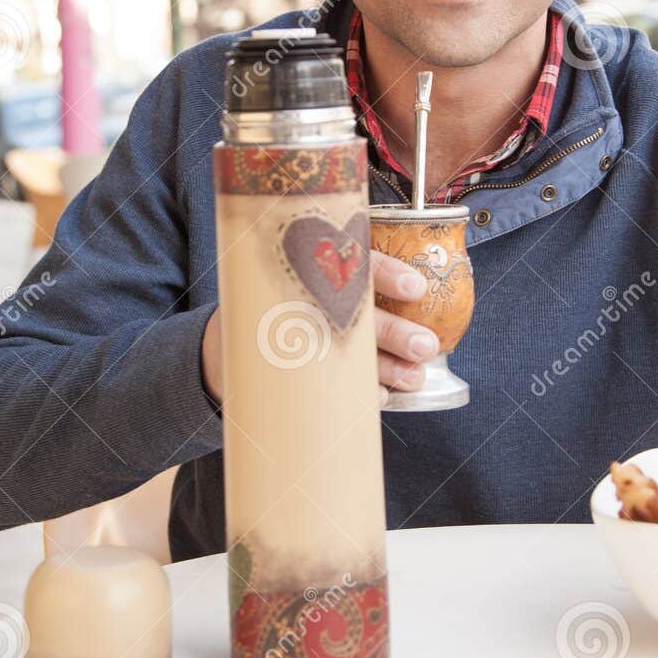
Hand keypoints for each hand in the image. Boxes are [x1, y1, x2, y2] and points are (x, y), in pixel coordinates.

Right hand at [200, 256, 438, 410]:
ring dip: (385, 366)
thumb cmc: (299, 299)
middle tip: (425, 346)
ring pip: (345, 351)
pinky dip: (357, 390)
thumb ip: (356, 271)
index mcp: (313, 265)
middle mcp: (303, 298)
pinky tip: (379, 396)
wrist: (231, 341)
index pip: (349, 261)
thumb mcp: (316, 272)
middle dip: (393, 331)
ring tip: (414, 377)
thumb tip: (422, 286)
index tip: (416, 287)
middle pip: (351, 313)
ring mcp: (294, 334)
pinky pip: (326, 382)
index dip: (385, 273)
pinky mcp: (288, 369)